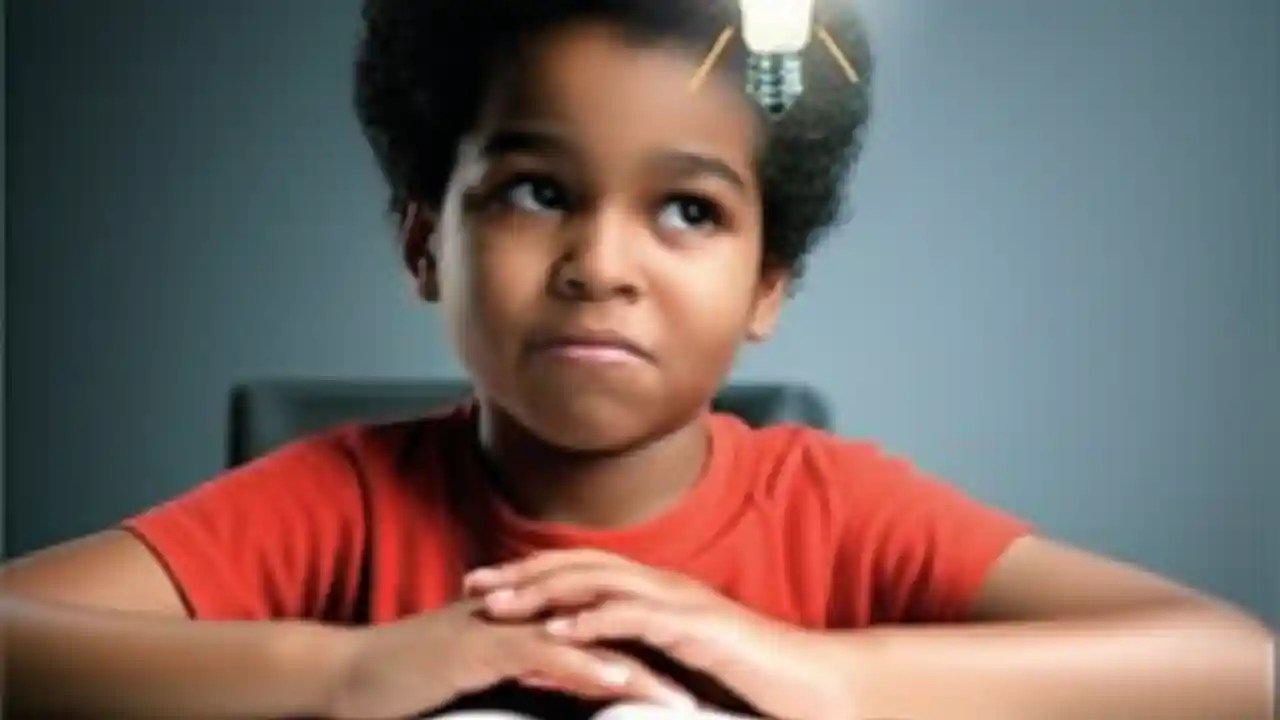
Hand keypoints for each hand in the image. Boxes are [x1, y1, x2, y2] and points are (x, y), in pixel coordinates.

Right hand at [325, 598, 696, 718]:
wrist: (346, 675)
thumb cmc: (408, 681)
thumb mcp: (477, 675)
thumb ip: (522, 671)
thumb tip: (566, 686)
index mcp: (525, 616)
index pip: (599, 627)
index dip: (645, 646)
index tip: (690, 673)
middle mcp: (520, 612)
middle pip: (604, 628)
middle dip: (656, 654)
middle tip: (704, 683)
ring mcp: (500, 624)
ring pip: (583, 637)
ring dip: (635, 665)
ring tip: (680, 694)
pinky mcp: (479, 645)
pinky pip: (542, 653)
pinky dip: (583, 666)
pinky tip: (617, 680)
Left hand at [464, 550, 853, 718]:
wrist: (815, 688)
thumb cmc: (750, 684)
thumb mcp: (676, 669)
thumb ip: (630, 660)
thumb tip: (576, 667)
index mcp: (657, 593)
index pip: (583, 571)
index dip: (531, 574)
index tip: (483, 586)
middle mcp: (664, 587)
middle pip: (580, 566)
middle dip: (522, 574)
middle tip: (470, 585)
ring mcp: (681, 603)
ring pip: (599, 582)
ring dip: (544, 591)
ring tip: (498, 605)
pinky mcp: (697, 628)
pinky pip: (637, 616)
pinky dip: (594, 618)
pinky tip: (560, 629)